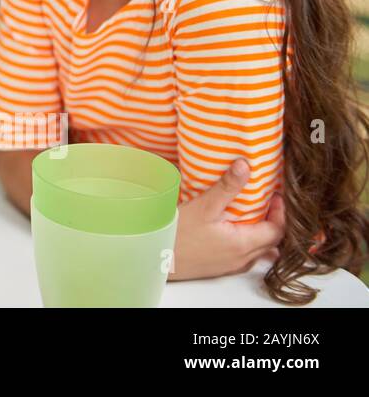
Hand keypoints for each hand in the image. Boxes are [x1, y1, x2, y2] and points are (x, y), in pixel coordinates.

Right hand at [169, 159, 285, 280]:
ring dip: (260, 234)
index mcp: (243, 244)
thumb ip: (227, 187)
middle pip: (270, 241)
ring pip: (258, 251)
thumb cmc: (176, 234)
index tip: (275, 195)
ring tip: (250, 214)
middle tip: (266, 202)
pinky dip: (246, 243)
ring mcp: (230, 266)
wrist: (153, 258)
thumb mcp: (203, 206)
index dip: (281, 212)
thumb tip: (245, 166)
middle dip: (272, 221)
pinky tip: (231, 231)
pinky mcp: (219, 268)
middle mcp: (241, 259)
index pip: (277, 230)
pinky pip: (243, 257)